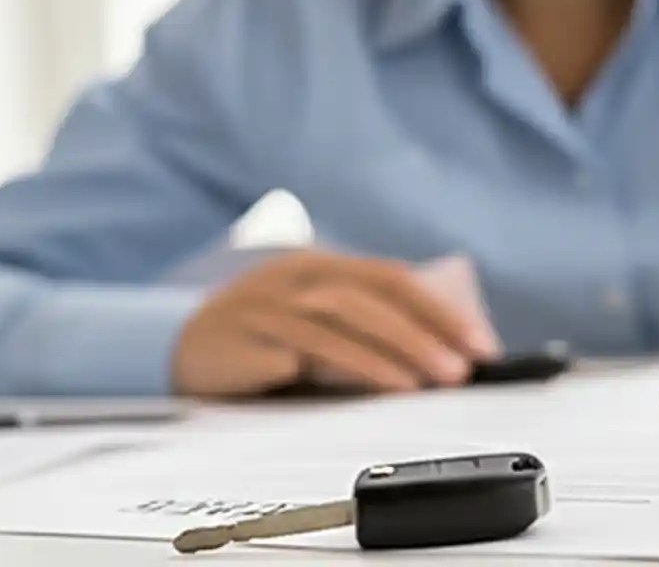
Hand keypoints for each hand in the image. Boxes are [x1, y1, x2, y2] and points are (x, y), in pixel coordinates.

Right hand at [173, 251, 501, 396]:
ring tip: (418, 386)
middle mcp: (294, 278)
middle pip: (367, 299)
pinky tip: (352, 394)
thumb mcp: (319, 319)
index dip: (440, 311)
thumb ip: (371, 327)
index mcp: (323, 264)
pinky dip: (324, 370)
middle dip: (419, 335)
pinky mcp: (237, 342)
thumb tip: (447, 356)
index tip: (480, 345)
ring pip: (332, 325)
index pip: (393, 279)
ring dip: (381, 356)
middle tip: (458, 370)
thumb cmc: (266, 336)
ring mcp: (264, 307)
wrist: (178, 347)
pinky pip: (286, 355)